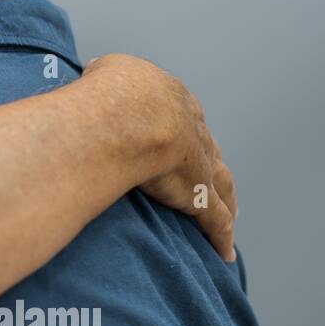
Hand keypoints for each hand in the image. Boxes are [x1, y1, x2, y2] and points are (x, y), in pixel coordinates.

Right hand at [83, 54, 237, 260]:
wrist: (128, 117)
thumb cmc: (111, 93)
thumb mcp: (107, 71)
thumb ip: (105, 75)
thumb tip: (94, 73)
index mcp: (173, 99)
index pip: (183, 117)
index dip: (181, 130)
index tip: (176, 140)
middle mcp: (194, 129)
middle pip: (208, 149)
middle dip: (208, 162)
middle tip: (208, 176)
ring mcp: (201, 164)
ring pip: (221, 184)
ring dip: (226, 198)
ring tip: (231, 212)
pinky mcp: (199, 196)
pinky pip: (216, 222)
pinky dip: (222, 238)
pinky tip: (225, 254)